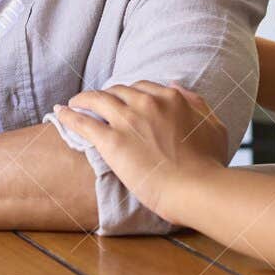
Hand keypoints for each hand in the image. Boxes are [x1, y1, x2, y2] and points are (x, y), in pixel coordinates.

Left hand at [52, 82, 229, 219]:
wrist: (196, 188)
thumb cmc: (209, 164)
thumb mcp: (213, 125)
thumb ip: (196, 103)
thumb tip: (176, 85)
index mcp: (170, 98)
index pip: (142, 87)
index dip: (129, 94)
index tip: (122, 101)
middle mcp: (146, 103)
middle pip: (118, 91)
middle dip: (106, 95)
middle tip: (97, 104)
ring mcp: (127, 120)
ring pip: (96, 100)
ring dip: (83, 99)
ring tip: (74, 104)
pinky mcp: (111, 141)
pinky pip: (82, 122)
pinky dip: (69, 115)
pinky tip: (60, 113)